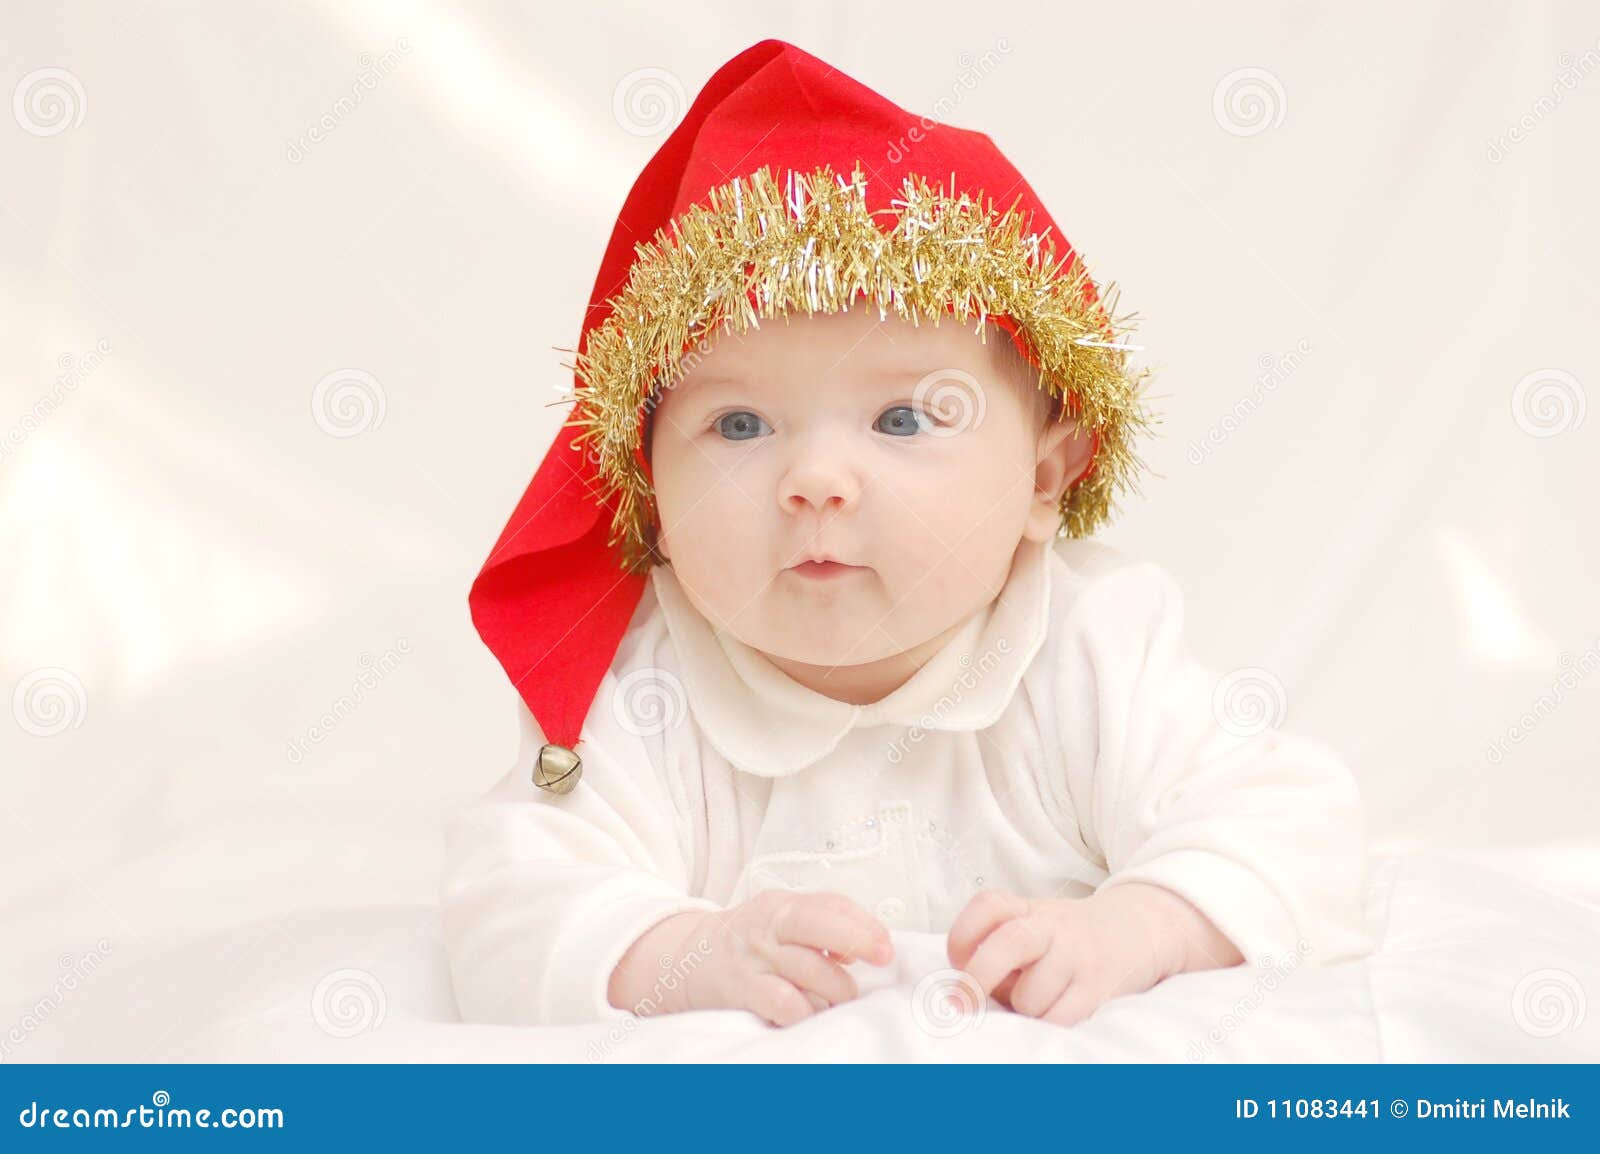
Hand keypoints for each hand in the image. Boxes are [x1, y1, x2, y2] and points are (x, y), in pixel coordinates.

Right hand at [608, 890, 894, 1026]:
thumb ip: (825, 925)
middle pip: (820, 925)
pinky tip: (807, 1014)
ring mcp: (754, 957)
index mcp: (783, 905)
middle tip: (880, 962)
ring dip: (835, 990)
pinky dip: (805, 1012)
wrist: (688, 960)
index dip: (864, 922)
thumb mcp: (784, 921)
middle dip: (858, 941)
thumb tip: (872, 944)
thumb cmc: (753, 943)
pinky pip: (785, 1003)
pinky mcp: (741, 989)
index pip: (831, 903)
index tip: (886, 946)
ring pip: (810, 971)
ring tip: (835, 999)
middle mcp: (768, 925)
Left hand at [946, 882, 1240, 1026]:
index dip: (962, 935)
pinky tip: (1052, 1014)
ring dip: (1022, 1010)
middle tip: (960, 1004)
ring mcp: (1076, 957)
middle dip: (977, 978)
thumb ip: (996, 945)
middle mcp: (1051, 928)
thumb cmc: (1065, 938)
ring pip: (1030, 996)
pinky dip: (1046, 1025)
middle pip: (1008, 944)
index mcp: (1026, 909)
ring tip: (1034, 1001)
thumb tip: (966, 993)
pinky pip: (1059, 1019)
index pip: (987, 907)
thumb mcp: (1031, 923)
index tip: (958, 959)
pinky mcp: (1098, 989)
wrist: (1138, 929)